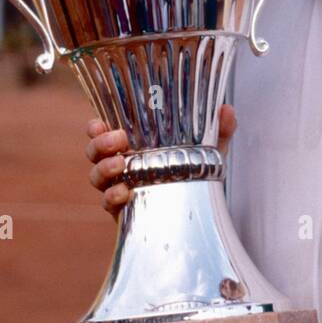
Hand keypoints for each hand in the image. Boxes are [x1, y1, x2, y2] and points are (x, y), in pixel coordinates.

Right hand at [86, 105, 237, 217]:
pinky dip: (112, 197)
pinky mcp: (124, 211)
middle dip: (100, 145)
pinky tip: (125, 193)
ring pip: (96, 177)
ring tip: (122, 165)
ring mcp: (120, 188)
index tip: (99, 123)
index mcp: (134, 145)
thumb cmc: (195, 173)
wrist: (200, 213)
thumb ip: (219, 130)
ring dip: (104, 169)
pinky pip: (108, 204)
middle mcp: (121, 165)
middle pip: (94, 153)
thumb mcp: (209, 151)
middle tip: (119, 141)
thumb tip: (227, 109)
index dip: (95, 128)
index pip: (104, 132)